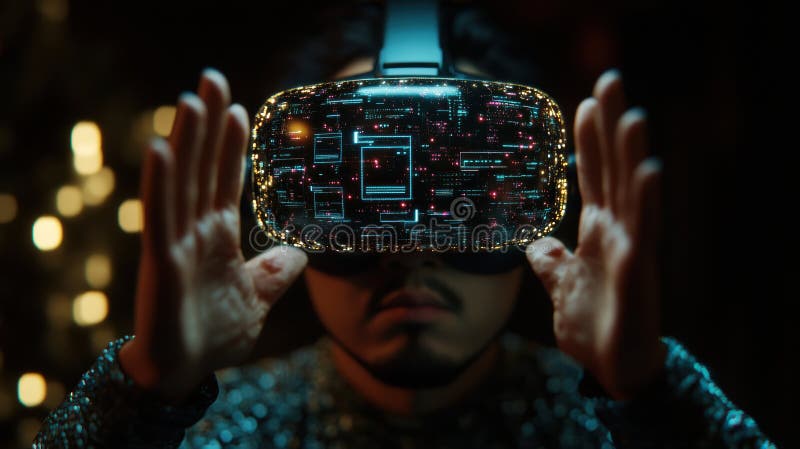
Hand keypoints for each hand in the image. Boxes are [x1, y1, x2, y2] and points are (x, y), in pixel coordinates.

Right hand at [119, 69, 307, 399]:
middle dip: (206, 124)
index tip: (237, 108)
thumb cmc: (215, 336)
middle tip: (209, 78)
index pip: (225, 180)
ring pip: (181, 182)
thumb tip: (302, 253)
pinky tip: (162, 149)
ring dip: (185, 140)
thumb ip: (277, 273)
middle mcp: (195, 231)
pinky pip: (160, 217)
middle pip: (201, 168)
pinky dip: (160, 183)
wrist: (185, 373)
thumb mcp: (259, 298)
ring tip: (190, 98)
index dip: (229, 144)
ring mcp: (177, 243)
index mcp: (218, 237)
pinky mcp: (163, 261)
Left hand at [526, 70, 664, 399]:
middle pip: (613, 171)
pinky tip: (649, 173)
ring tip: (632, 115)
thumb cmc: (592, 325)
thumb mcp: (560, 285)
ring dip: (632, 155)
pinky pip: (644, 233)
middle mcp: (618, 231)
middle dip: (611, 127)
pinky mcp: (639, 272)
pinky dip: (646, 202)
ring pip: (632, 193)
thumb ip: (550, 261)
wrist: (611, 368)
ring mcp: (631, 249)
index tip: (584, 102)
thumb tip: (536, 242)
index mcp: (598, 231)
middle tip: (611, 81)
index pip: (592, 176)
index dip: (589, 141)